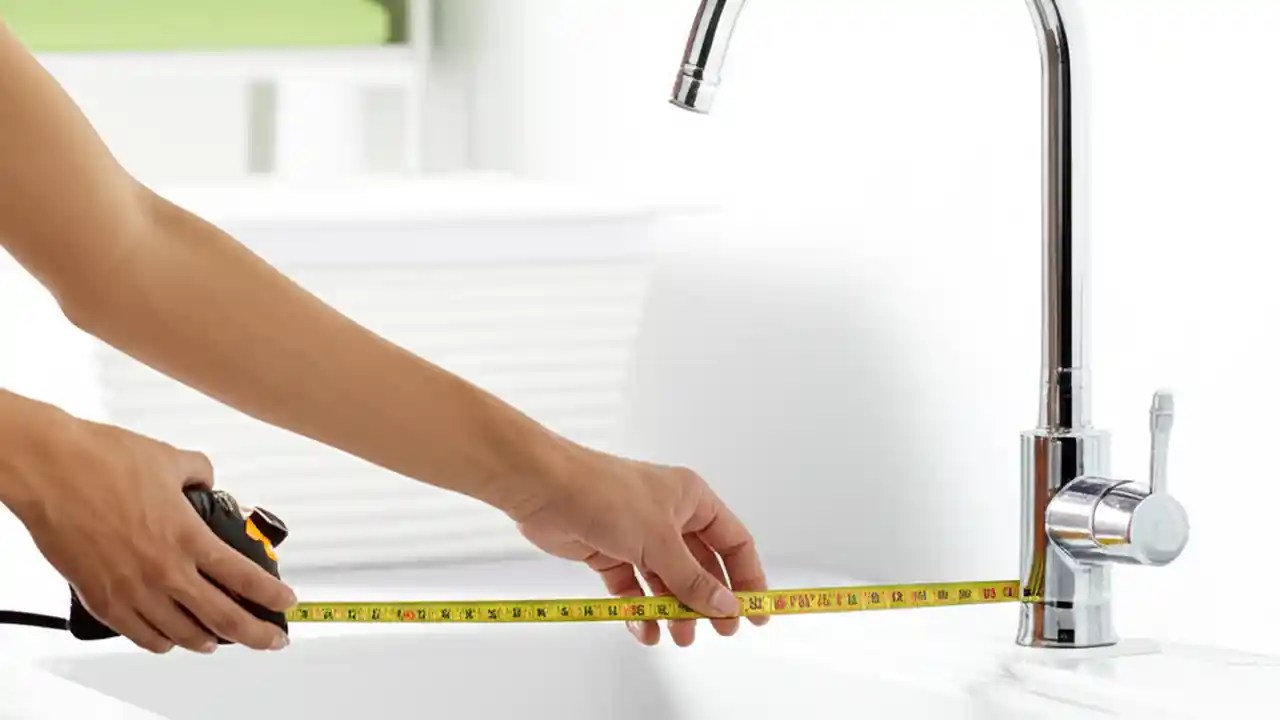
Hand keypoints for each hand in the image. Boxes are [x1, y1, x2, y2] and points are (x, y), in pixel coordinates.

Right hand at [11, 411, 296, 653]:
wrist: (51, 472)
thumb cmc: (104, 461)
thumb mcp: (171, 459)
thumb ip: (199, 472)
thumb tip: (207, 480)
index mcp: (188, 538)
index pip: (244, 578)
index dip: (271, 596)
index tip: (285, 603)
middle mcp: (165, 571)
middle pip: (223, 617)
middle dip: (255, 634)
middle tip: (271, 639)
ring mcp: (133, 591)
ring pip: (182, 634)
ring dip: (208, 641)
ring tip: (221, 640)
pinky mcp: (101, 600)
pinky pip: (140, 635)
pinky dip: (161, 642)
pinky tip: (170, 639)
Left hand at [515, 449, 767, 646]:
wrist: (543, 488)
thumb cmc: (605, 495)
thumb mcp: (658, 541)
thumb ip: (691, 579)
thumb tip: (726, 606)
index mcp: (691, 499)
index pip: (733, 542)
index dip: (748, 578)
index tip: (757, 613)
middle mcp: (669, 516)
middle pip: (701, 566)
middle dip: (708, 600)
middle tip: (717, 631)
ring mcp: (638, 535)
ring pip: (667, 581)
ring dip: (674, 610)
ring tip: (678, 637)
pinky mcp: (610, 552)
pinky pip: (634, 587)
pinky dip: (640, 609)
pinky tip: (644, 629)